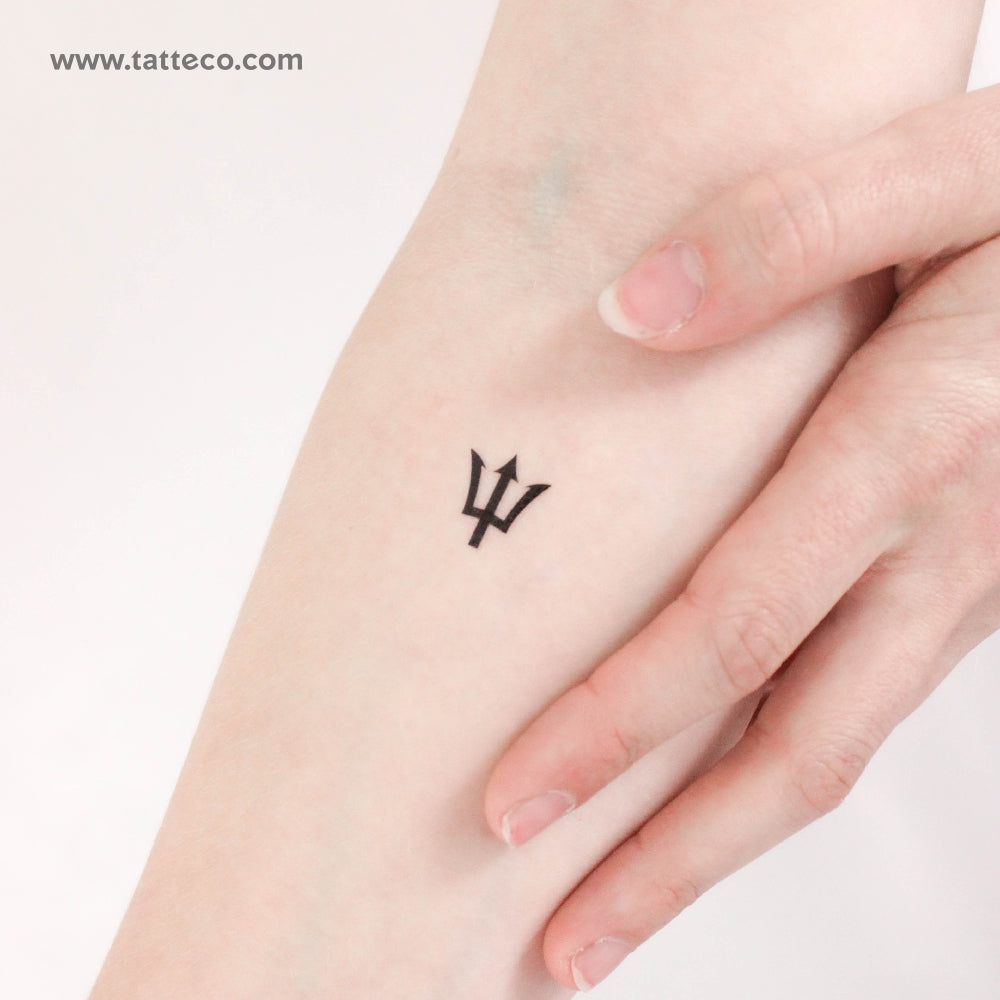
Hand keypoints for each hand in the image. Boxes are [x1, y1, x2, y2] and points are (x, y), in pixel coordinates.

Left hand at [483, 82, 999, 990]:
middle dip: (661, 858)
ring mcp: (961, 585)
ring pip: (828, 748)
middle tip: (550, 948)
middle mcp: (946, 547)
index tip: (509, 801)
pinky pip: (851, 702)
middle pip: (791, 749)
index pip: (738, 624)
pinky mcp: (956, 587)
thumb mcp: (933, 171)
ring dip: (715, 846)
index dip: (617, 727)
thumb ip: (792, 228)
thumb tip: (635, 308)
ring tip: (607, 914)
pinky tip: (700, 791)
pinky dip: (767, 769)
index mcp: (923, 444)